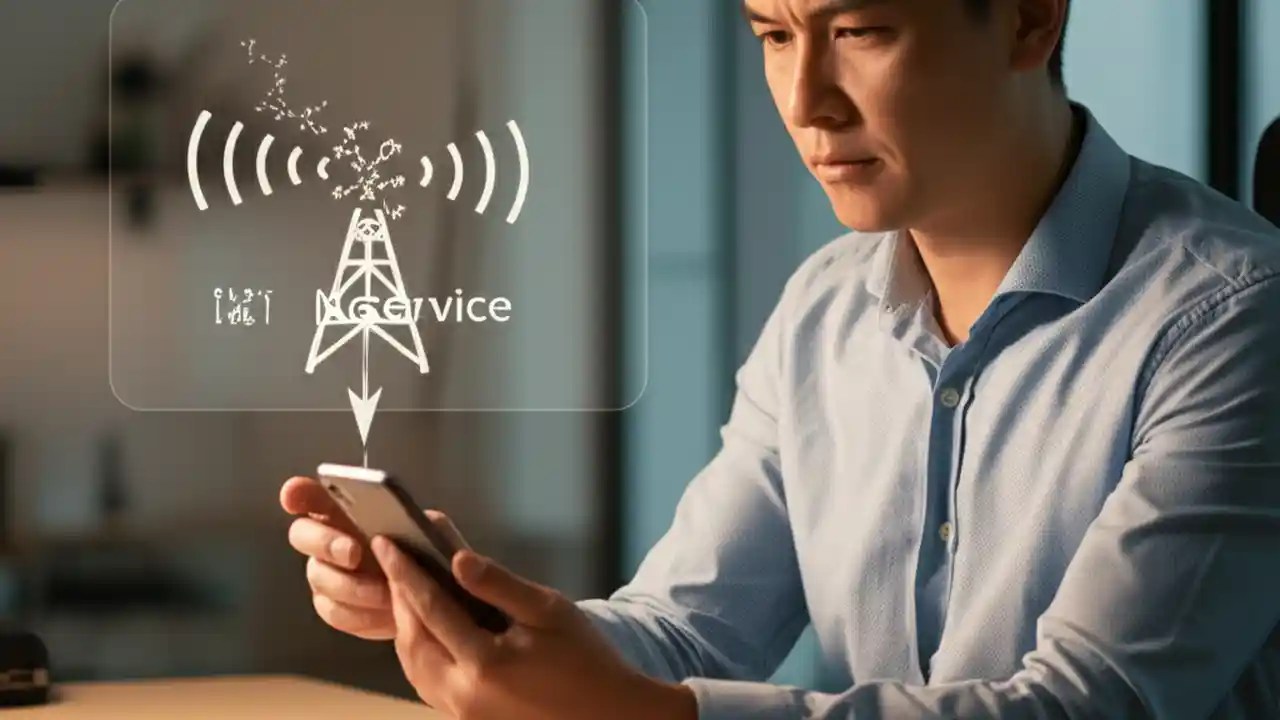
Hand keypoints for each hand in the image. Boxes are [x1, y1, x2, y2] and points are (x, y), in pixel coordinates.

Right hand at [279, 476, 469, 640]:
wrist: (434, 603)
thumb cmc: (429, 558)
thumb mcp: (437, 535)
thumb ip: (428, 525)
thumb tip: (420, 522)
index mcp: (347, 510)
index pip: (310, 495)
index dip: (297, 493)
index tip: (294, 495)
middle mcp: (327, 538)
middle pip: (302, 534)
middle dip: (326, 542)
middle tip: (354, 553)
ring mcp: (325, 574)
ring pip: (319, 577)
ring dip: (353, 586)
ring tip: (388, 593)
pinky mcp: (333, 606)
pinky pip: (334, 611)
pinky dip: (362, 614)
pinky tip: (386, 614)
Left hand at [371, 537, 697, 719]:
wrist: (609, 715)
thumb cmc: (586, 659)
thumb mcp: (549, 610)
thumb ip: (499, 585)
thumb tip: (457, 559)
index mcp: (485, 663)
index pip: (429, 608)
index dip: (405, 572)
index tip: (388, 543)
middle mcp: (464, 694)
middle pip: (411, 641)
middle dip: (399, 599)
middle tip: (393, 563)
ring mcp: (464, 713)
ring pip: (414, 667)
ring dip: (406, 628)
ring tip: (406, 591)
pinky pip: (429, 684)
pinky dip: (420, 653)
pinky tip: (428, 630)